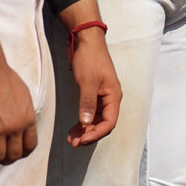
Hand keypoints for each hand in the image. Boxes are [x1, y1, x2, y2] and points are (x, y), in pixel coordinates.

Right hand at [0, 60, 37, 164]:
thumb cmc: (4, 78)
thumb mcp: (24, 97)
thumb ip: (25, 113)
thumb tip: (23, 125)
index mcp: (28, 118)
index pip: (31, 145)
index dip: (23, 153)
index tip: (16, 154)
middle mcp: (16, 127)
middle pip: (14, 155)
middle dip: (7, 159)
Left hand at [65, 29, 120, 146]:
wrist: (87, 42)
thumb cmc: (90, 59)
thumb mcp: (87, 81)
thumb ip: (87, 102)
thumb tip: (86, 122)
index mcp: (113, 96)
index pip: (109, 122)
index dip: (96, 133)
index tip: (82, 139)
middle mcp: (110, 99)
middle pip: (103, 124)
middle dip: (89, 135)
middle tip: (74, 143)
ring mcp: (102, 97)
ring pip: (97, 120)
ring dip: (85, 131)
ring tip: (72, 139)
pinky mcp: (94, 94)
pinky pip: (91, 114)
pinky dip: (83, 122)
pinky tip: (74, 128)